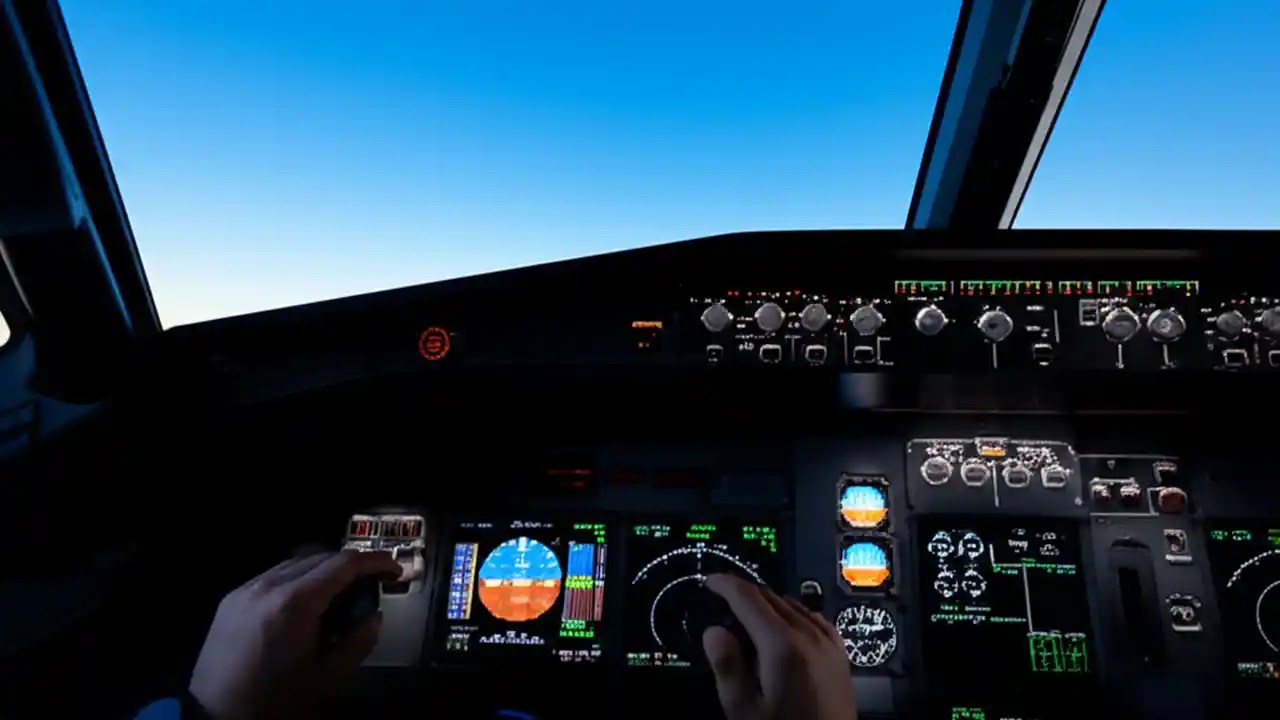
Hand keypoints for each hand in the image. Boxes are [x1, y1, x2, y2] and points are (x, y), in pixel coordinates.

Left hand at [188, 550, 402, 719]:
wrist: (213, 717)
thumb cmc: (273, 702)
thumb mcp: (326, 679)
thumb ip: (358, 643)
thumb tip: (374, 617)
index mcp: (295, 604)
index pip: (344, 563)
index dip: (375, 562)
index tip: (394, 572)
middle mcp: (268, 585)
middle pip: (320, 555)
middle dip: (351, 566)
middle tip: (369, 587)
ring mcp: (246, 589)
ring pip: (295, 561)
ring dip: (323, 571)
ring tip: (338, 597)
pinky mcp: (231, 599)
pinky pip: (273, 575)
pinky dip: (297, 580)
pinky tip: (304, 604)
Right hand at [703, 573, 856, 719]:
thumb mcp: (744, 711)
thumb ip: (727, 667)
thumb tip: (714, 631)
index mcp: (782, 645)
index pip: (749, 599)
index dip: (726, 585)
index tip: (708, 580)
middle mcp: (809, 635)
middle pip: (771, 597)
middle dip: (744, 593)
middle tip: (720, 601)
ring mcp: (829, 643)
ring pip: (793, 604)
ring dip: (767, 603)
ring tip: (745, 617)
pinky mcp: (839, 655)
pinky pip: (814, 619)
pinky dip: (792, 613)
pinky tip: (783, 627)